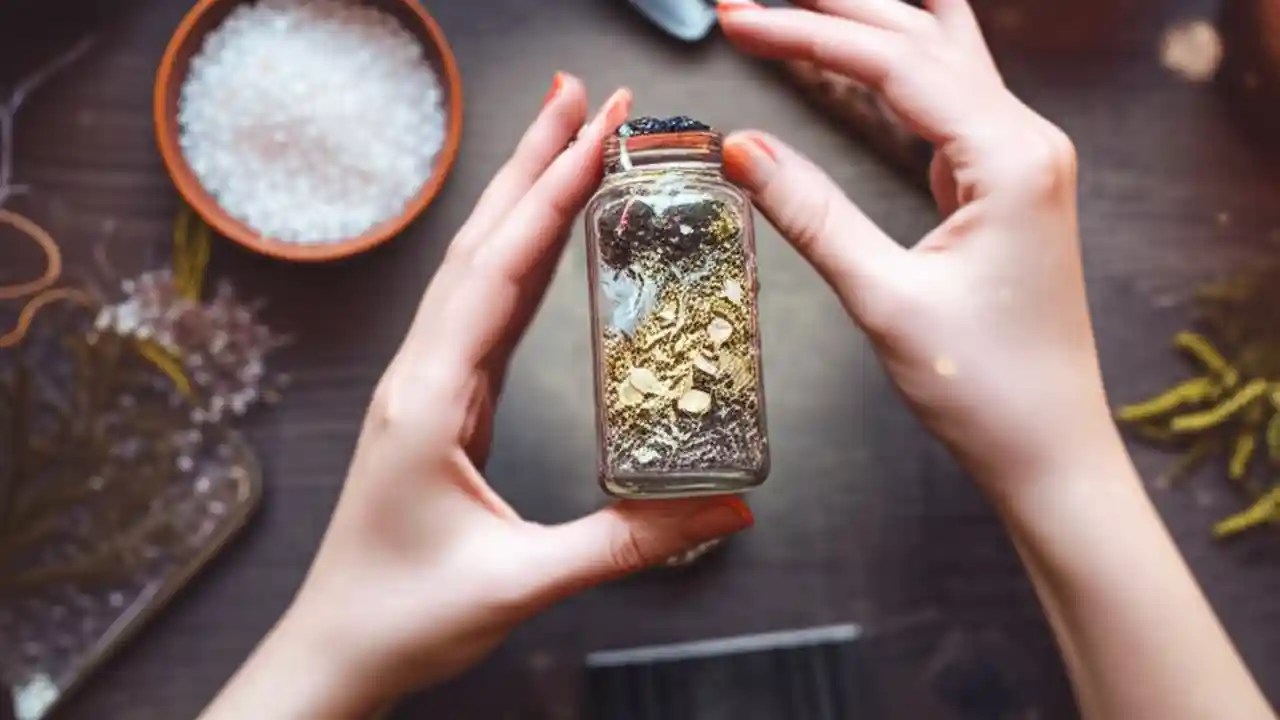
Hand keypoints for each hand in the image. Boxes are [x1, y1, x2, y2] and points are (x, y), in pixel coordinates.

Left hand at [202, 75, 752, 718]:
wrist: (337, 648)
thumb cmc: (404, 614)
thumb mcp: (522, 580)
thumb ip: (628, 542)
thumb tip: (727, 511)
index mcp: (430, 397)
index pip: (499, 271)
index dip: (552, 194)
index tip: (599, 132)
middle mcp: (422, 372)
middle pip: (481, 242)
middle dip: (533, 161)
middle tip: (583, 95)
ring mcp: (427, 382)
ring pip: (478, 266)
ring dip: (523, 196)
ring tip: (569, 137)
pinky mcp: (440, 401)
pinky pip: (483, 308)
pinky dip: (520, 256)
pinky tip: (546, 236)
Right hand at [718, 8, 1277, 718]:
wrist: (1049, 448)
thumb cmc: (986, 387)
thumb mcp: (884, 299)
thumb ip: (811, 213)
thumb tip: (740, 146)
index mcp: (1011, 157)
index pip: (892, 64)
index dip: (805, 36)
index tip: (736, 21)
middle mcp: (1026, 140)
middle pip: (922, 35)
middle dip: (834, 10)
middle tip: (751, 2)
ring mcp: (1019, 158)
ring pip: (938, 57)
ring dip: (865, 27)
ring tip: (794, 9)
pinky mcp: (1002, 183)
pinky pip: (942, 102)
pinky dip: (887, 74)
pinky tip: (845, 65)